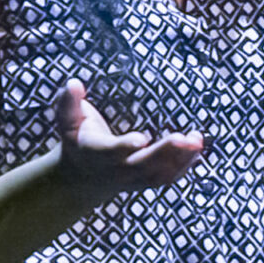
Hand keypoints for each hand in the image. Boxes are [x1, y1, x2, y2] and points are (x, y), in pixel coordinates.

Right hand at [52, 78, 203, 202]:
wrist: (82, 177)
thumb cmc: (75, 139)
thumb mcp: (66, 119)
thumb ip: (68, 101)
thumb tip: (74, 82)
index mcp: (97, 152)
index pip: (112, 151)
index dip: (126, 146)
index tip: (142, 138)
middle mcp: (117, 169)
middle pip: (144, 165)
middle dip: (166, 152)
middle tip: (186, 138)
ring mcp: (133, 179)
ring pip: (160, 174)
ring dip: (181, 159)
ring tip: (197, 139)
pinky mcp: (146, 181)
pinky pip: (167, 178)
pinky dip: (184, 166)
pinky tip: (197, 150)